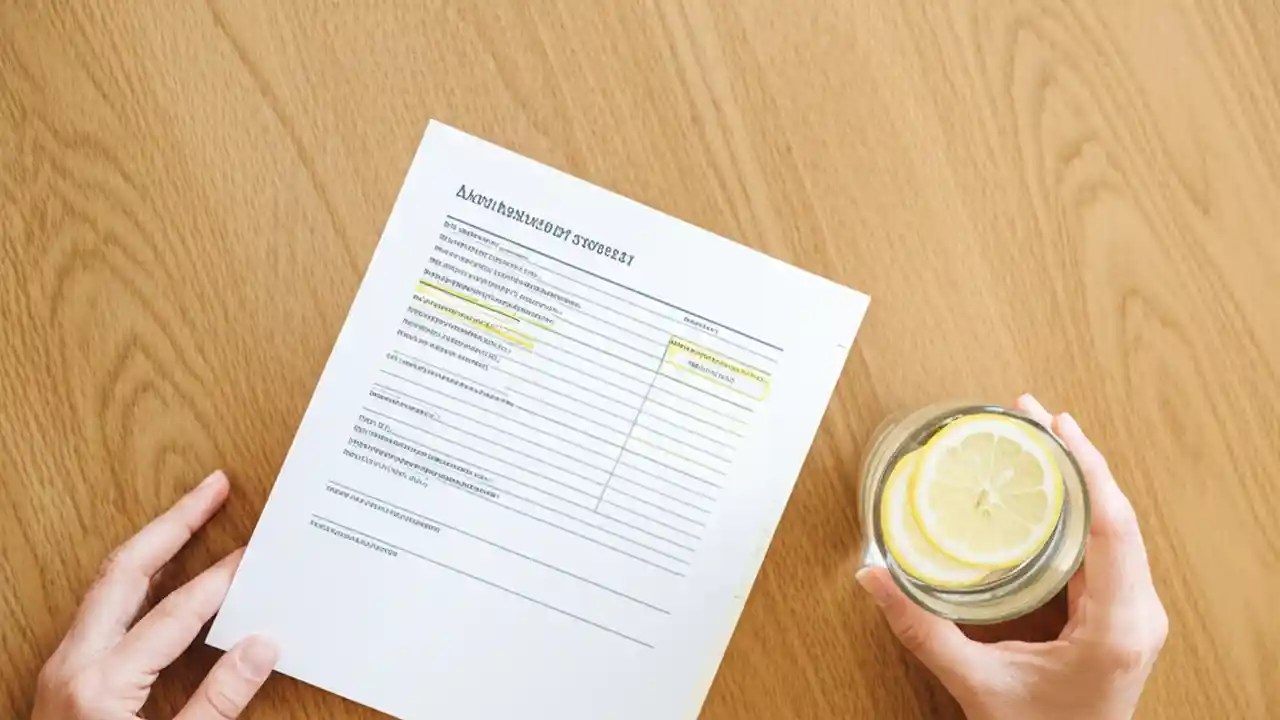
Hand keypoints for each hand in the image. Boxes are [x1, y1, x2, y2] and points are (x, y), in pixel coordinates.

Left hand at [33, 470, 276, 719]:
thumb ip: (217, 702)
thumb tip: (260, 645)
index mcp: (103, 681)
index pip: (177, 611)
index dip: (222, 578)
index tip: (257, 554)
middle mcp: (75, 662)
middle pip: (126, 569)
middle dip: (173, 522)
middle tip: (213, 486)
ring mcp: (63, 667)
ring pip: (107, 582)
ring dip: (151, 544)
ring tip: (190, 516)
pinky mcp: (64, 678)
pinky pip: (101, 607)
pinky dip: (137, 578)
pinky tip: (162, 576)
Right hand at [857, 395, 1167, 719]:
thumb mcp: (975, 685)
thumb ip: (921, 630)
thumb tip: (872, 577)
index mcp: (1116, 627)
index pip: (1114, 529)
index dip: (1089, 470)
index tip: (1059, 428)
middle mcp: (1138, 615)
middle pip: (1119, 517)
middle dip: (1079, 458)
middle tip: (1035, 415)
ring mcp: (1136, 615)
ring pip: (1118, 529)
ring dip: (1084, 479)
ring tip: (1045, 437)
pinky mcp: (1124, 617)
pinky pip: (1110, 549)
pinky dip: (1083, 510)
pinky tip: (1055, 488)